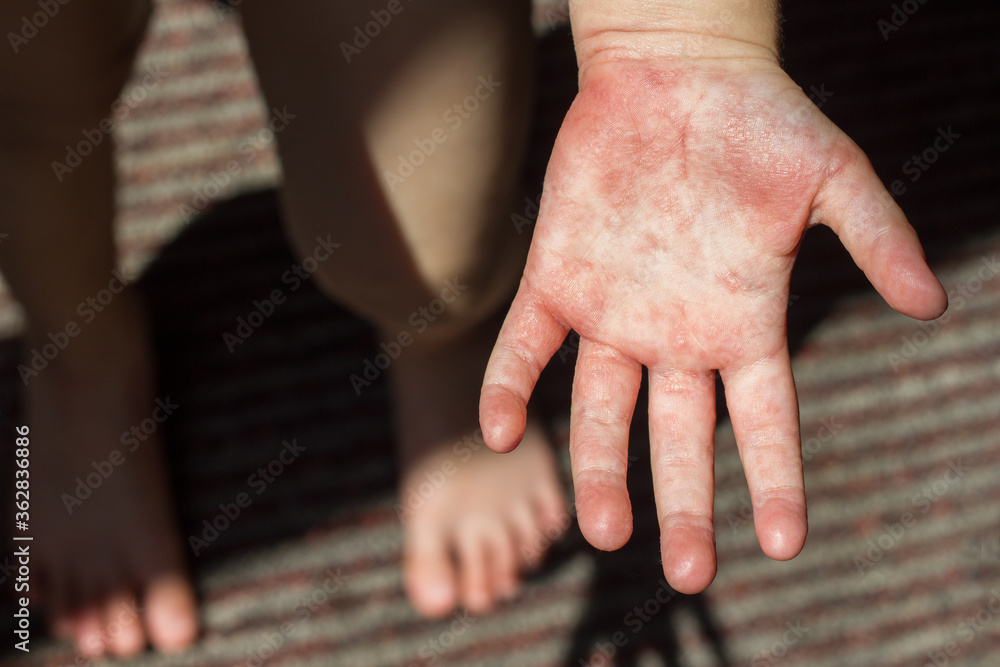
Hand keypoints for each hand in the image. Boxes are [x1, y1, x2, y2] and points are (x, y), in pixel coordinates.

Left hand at [480, 54, 945, 592]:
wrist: (675, 71)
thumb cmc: (761, 121)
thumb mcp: (834, 178)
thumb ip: (877, 239)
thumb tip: (933, 305)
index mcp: (742, 323)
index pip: (764, 423)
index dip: (775, 482)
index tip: (782, 544)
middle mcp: (675, 333)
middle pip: (679, 440)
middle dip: (683, 505)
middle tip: (687, 571)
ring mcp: (611, 312)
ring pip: (600, 410)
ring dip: (598, 469)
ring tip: (603, 529)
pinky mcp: (556, 278)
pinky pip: (524, 344)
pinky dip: (508, 384)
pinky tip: (496, 428)